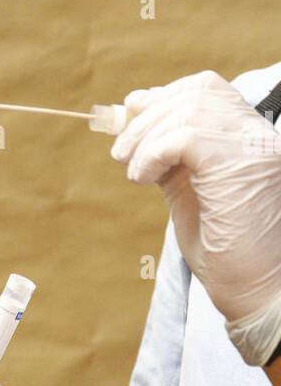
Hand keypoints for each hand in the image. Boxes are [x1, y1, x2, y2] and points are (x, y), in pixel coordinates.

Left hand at [110, 70, 280, 366]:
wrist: (262, 295)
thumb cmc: (231, 256)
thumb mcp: (191, 196)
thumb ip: (170, 159)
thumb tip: (133, 123)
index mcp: (251, 140)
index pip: (208, 90)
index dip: (163, 98)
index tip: (130, 121)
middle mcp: (259, 137)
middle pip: (198, 91)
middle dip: (148, 115)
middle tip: (122, 153)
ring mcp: (255, 148)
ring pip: (190, 107)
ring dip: (146, 135)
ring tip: (132, 169)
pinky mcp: (241, 166)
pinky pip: (185, 135)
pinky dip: (153, 152)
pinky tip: (143, 178)